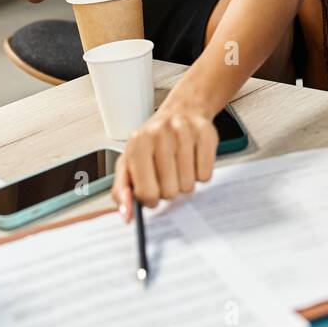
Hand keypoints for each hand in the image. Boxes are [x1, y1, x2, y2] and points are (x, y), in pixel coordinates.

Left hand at [112, 101, 218, 221]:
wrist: (181, 111)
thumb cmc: (153, 143)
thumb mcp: (129, 163)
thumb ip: (121, 192)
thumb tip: (127, 216)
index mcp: (137, 144)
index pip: (146, 193)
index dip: (151, 199)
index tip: (153, 191)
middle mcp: (159, 134)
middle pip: (169, 192)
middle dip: (170, 190)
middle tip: (168, 175)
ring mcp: (183, 131)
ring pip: (188, 185)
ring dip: (185, 183)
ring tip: (180, 166)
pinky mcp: (205, 133)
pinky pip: (205, 175)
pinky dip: (200, 174)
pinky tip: (193, 160)